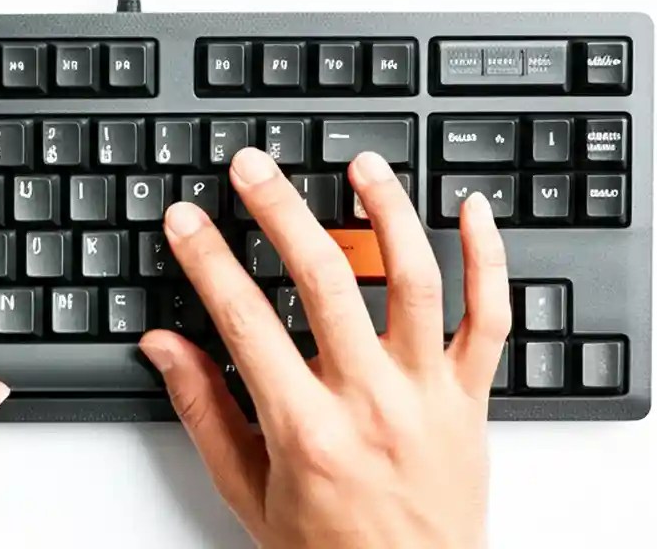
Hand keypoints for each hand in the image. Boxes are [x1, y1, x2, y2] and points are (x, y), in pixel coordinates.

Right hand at [140, 149, 509, 548]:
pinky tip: (470, 210)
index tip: (187, 222)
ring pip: (416, 281)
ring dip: (387, 212)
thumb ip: (204, 411)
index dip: (207, 260)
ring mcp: (429, 394)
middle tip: (253, 168)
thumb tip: (163, 347)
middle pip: (326, 280)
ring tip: (360, 165)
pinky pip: (493, 317)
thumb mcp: (247, 492)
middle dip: (281, 211)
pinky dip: (489, 258)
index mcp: (306, 429)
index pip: (245, 320)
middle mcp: (372, 402)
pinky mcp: (473, 398)